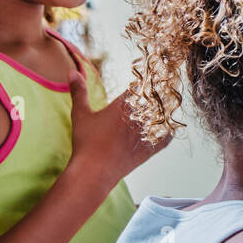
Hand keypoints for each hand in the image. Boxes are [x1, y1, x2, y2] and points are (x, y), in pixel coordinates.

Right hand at [66, 74, 169, 199]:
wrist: (94, 171)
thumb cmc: (86, 142)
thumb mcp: (80, 114)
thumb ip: (79, 92)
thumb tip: (72, 71)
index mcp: (122, 105)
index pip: (139, 87)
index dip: (143, 83)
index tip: (145, 81)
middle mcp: (138, 117)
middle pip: (154, 101)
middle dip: (157, 96)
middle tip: (161, 91)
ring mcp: (145, 134)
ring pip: (163, 118)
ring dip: (164, 113)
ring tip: (166, 108)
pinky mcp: (149, 150)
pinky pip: (165, 139)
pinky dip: (168, 133)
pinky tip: (170, 130)